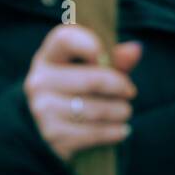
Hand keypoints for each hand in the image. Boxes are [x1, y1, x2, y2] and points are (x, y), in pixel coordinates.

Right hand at [23, 25, 140, 162]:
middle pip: (92, 79)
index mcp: (49, 56)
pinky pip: (93, 133)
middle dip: (119, 87)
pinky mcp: (52, 135)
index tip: (105, 55)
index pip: (65, 39)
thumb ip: (115, 58)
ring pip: (95, 109)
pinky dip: (114, 132)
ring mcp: (42, 109)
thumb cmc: (82, 85)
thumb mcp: (95, 67)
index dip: (89, 43)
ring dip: (120, 111)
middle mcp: (39, 81)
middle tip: (130, 92)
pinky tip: (121, 130)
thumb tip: (136, 50)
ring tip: (125, 111)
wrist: (55, 123)